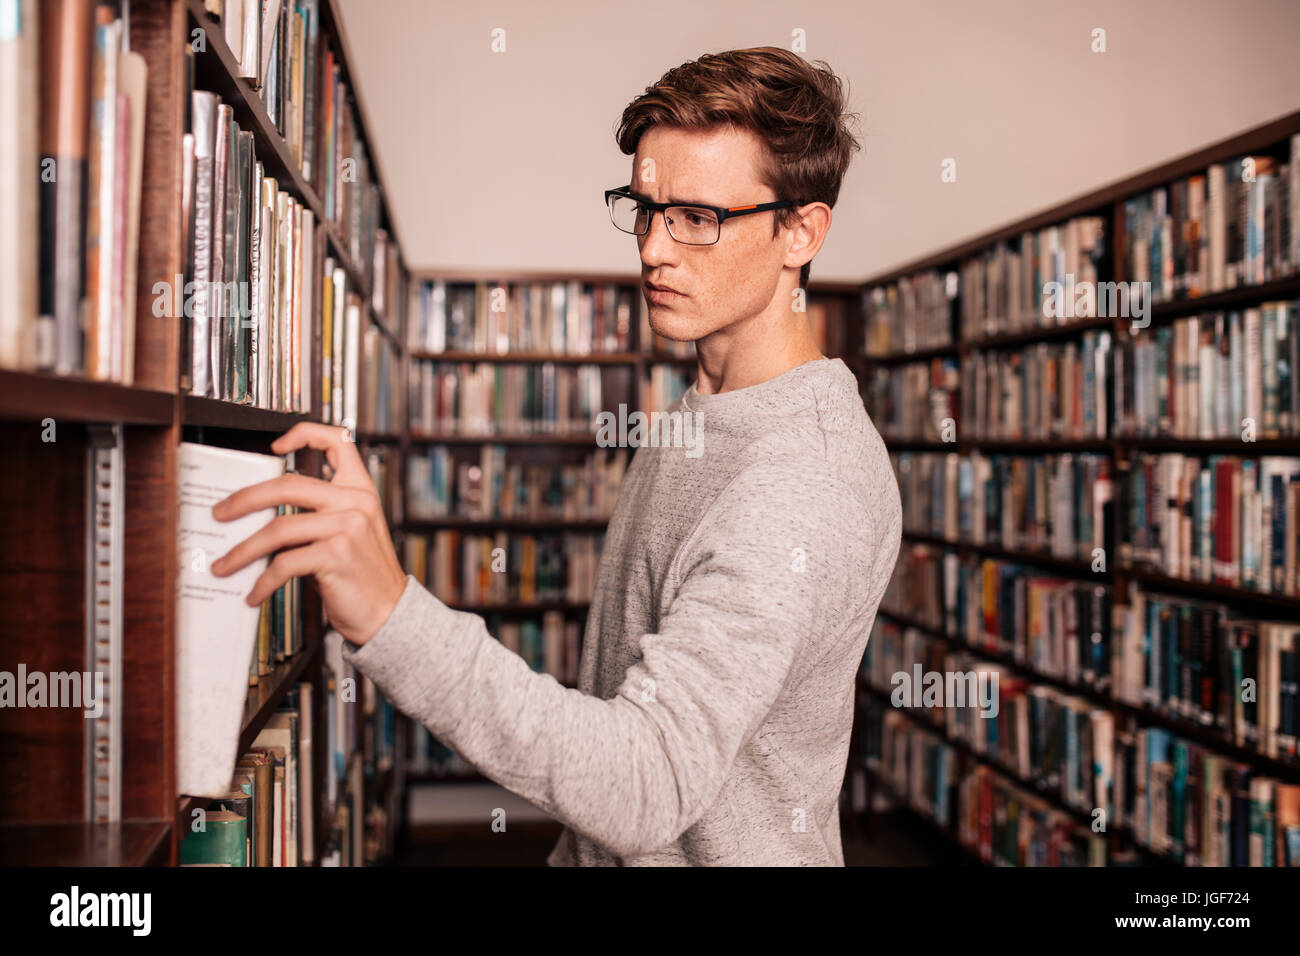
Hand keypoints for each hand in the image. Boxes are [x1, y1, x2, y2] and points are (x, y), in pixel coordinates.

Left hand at [209, 422, 407, 646]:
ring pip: (278, 528)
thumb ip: (321, 513)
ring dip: (243, 551)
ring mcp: (348, 527)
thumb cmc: (363, 575)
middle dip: (245, 500)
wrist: (390, 612)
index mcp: (360, 489)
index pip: (338, 440)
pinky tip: (255, 593)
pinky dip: (263, 582)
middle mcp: (356, 502)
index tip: (275, 446)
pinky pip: (284, 563)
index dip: (305, 434)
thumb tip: (262, 514)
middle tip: (220, 513)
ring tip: (225, 566)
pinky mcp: (337, 555)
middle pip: (288, 485)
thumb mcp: (352, 532)